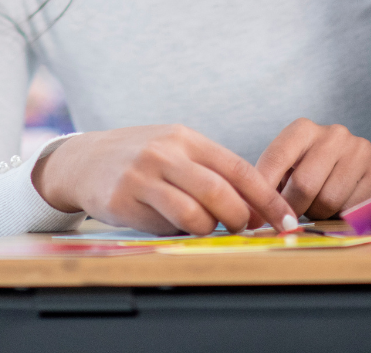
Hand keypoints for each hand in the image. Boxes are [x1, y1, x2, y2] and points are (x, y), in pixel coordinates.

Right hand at [31, 125, 298, 235]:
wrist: (84, 161)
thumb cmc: (140, 159)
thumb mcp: (175, 150)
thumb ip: (210, 171)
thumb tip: (256, 207)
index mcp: (187, 138)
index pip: (239, 168)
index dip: (267, 198)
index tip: (286, 221)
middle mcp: (166, 153)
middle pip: (221, 191)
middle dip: (242, 217)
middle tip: (244, 228)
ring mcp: (144, 175)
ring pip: (196, 213)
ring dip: (210, 228)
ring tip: (206, 226)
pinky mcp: (125, 199)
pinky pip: (167, 225)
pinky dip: (182, 232)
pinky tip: (176, 226)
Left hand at [255, 118, 370, 219]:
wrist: (353, 164)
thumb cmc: (310, 169)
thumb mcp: (287, 168)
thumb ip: (269, 184)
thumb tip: (252, 215)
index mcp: (303, 129)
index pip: (276, 158)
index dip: (263, 191)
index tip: (255, 216)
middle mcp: (334, 134)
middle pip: (303, 184)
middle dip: (292, 208)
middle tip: (290, 217)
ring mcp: (359, 151)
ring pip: (328, 200)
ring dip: (318, 213)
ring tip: (317, 205)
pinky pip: (353, 209)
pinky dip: (341, 215)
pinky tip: (339, 206)